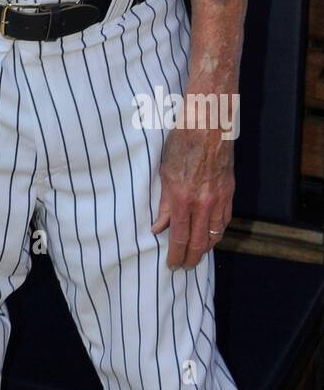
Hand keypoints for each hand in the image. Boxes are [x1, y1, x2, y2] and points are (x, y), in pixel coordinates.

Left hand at [151, 87, 236, 269]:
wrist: (208, 122)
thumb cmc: (181, 141)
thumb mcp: (164, 172)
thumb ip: (163, 203)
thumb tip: (158, 227)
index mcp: (183, 197)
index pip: (180, 238)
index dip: (176, 255)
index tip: (172, 265)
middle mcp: (203, 202)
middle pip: (201, 242)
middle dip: (192, 259)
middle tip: (184, 267)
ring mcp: (219, 197)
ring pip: (216, 234)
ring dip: (206, 247)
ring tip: (196, 254)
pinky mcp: (229, 190)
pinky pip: (225, 219)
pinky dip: (218, 231)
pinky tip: (211, 234)